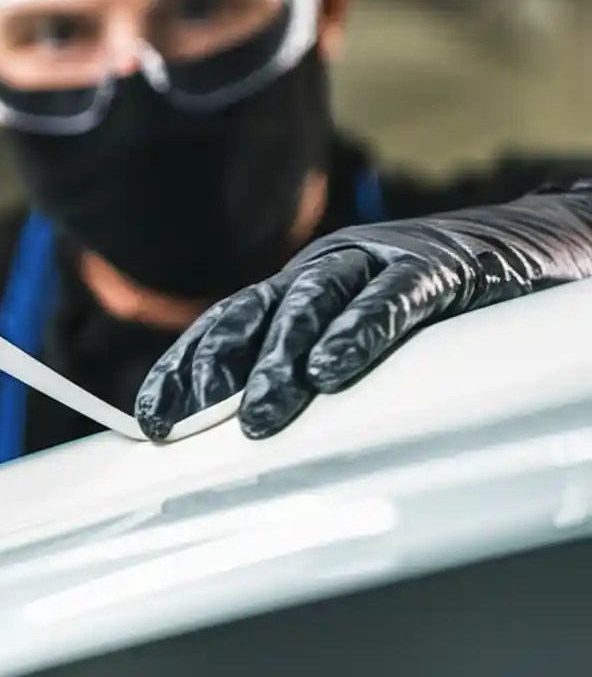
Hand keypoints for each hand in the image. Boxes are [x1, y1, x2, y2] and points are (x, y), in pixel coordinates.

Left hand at [137, 188, 591, 440]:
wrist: (529, 244)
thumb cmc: (434, 305)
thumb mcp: (357, 335)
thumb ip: (311, 372)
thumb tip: (252, 436)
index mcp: (300, 285)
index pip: (227, 322)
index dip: (186, 365)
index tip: (152, 415)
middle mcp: (327, 267)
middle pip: (256, 313)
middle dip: (214, 366)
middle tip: (185, 421)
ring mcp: (381, 260)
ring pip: (314, 304)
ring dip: (281, 361)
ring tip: (259, 416)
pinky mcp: (440, 266)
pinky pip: (391, 299)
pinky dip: (358, 332)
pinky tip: (332, 370)